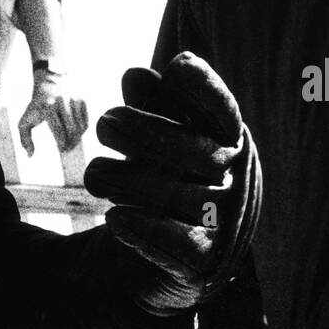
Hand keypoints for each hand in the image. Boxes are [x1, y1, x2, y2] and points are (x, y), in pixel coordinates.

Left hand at [18, 68, 88, 154]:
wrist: (47, 80)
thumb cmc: (36, 104)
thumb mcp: (25, 119)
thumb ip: (25, 139)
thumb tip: (30, 155)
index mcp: (47, 107)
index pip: (58, 131)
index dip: (61, 144)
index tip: (62, 150)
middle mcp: (61, 102)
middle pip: (71, 129)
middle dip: (71, 143)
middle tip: (69, 149)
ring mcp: (72, 99)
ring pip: (80, 126)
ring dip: (78, 138)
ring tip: (73, 144)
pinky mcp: (81, 98)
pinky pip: (86, 119)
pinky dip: (83, 129)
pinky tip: (78, 134)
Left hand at [84, 52, 260, 315]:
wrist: (176, 249)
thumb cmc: (168, 170)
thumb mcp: (158, 133)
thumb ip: (151, 105)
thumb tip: (137, 76)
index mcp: (226, 139)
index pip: (223, 110)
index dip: (205, 88)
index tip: (177, 67)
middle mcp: (233, 177)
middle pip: (197, 151)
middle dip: (146, 131)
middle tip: (106, 122)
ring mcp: (223, 220)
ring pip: (181, 198)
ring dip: (130, 182)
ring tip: (96, 175)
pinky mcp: (204, 261)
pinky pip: (180, 246)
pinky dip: (146, 231)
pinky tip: (116, 219)